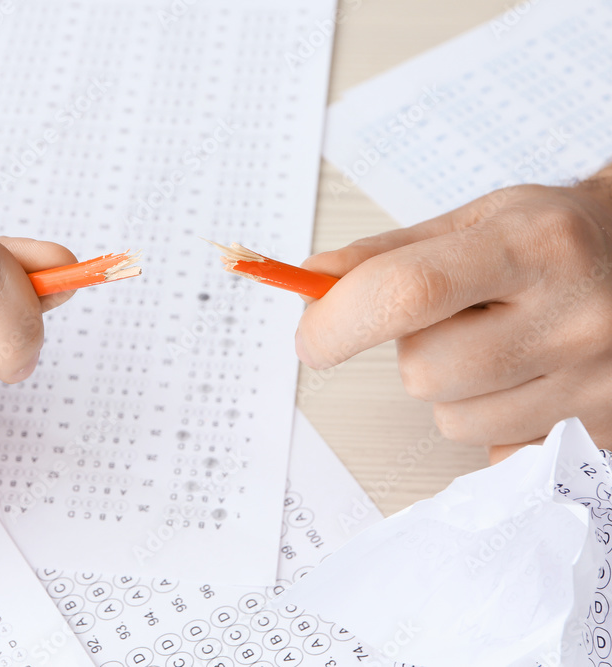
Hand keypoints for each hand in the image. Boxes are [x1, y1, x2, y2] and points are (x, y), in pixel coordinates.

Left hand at [296, 182, 611, 462]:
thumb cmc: (552, 239)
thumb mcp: (474, 220)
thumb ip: (385, 255)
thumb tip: (314, 283)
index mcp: (532, 246)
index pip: (407, 292)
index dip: (340, 322)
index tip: (312, 338)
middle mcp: (574, 315)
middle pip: (425, 372)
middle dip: (414, 350)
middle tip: (453, 319)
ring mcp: (594, 382)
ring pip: (453, 420)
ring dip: (451, 390)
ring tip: (496, 344)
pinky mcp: (599, 430)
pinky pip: (495, 449)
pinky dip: (491, 420)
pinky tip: (524, 377)